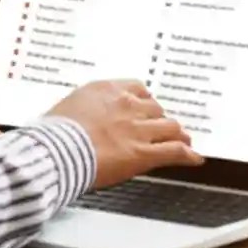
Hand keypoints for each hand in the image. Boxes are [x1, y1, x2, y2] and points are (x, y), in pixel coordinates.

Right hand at [46, 79, 202, 189]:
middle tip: (162, 128)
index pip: (138, 89)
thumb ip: (84, 109)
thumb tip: (81, 117)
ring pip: (169, 128)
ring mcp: (138, 129)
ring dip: (177, 134)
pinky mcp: (143, 153)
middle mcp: (127, 105)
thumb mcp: (67, 108)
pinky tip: (194, 158)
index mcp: (107, 90)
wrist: (55, 150)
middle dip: (159, 120)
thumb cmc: (53, 133)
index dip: (145, 101)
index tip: (146, 106)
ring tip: (183, 140)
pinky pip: (174, 152)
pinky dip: (187, 155)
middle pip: (156, 109)